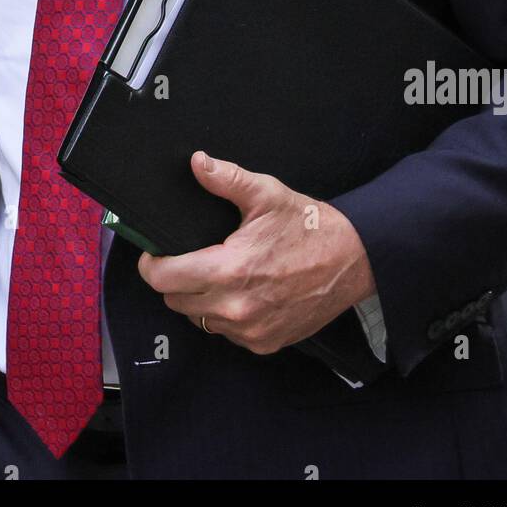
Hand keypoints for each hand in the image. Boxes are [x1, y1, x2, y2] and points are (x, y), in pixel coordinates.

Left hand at [137, 151, 376, 354]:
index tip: (155, 251)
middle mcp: (236, 308)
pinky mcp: (265, 343)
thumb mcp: (267, 194)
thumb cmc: (310, 226)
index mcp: (230, 270)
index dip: (151, 263)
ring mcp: (251, 330)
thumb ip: (226, 179)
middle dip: (174, 278)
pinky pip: (226, 333)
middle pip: (175, 300)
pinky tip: (241, 292)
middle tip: (190, 256)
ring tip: (217, 272)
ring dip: (198, 299)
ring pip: (199, 319)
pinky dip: (225, 315)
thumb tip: (197, 163)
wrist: (355, 260)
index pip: (163, 279)